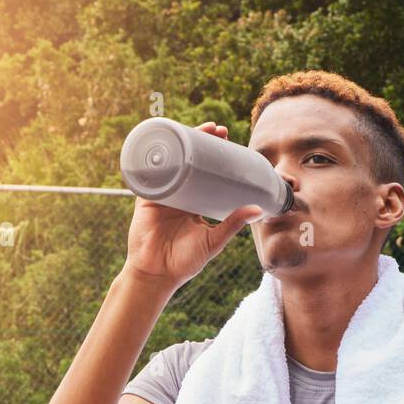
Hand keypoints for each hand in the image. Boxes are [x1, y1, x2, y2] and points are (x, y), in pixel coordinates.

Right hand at [122, 120, 264, 291]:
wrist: (156, 274)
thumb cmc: (184, 262)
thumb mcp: (213, 240)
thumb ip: (232, 224)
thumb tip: (257, 209)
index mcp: (194, 203)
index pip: (207, 172)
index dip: (215, 156)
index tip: (228, 141)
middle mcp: (179, 194)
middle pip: (190, 161)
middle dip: (202, 142)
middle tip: (218, 130)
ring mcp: (162, 193)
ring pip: (172, 161)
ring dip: (183, 142)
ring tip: (200, 129)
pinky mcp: (147, 197)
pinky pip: (151, 172)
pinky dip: (156, 157)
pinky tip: (167, 141)